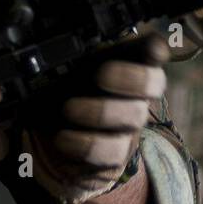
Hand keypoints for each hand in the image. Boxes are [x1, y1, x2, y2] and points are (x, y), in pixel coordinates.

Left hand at [25, 36, 168, 203]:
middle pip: (153, 83)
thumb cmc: (68, 92)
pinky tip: (62, 139)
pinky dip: (84, 145)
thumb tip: (47, 47)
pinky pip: (110, 152)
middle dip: (130, 78)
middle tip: (101, 74)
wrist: (59, 136)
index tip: (152, 49)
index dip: (156, 49)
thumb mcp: (66, 70)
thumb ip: (66, 58)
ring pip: (133, 117)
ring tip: (68, 109)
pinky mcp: (115, 155)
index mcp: (125, 66)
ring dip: (101, 112)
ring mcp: (129, 126)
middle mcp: (135, 94)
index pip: (151, 51)